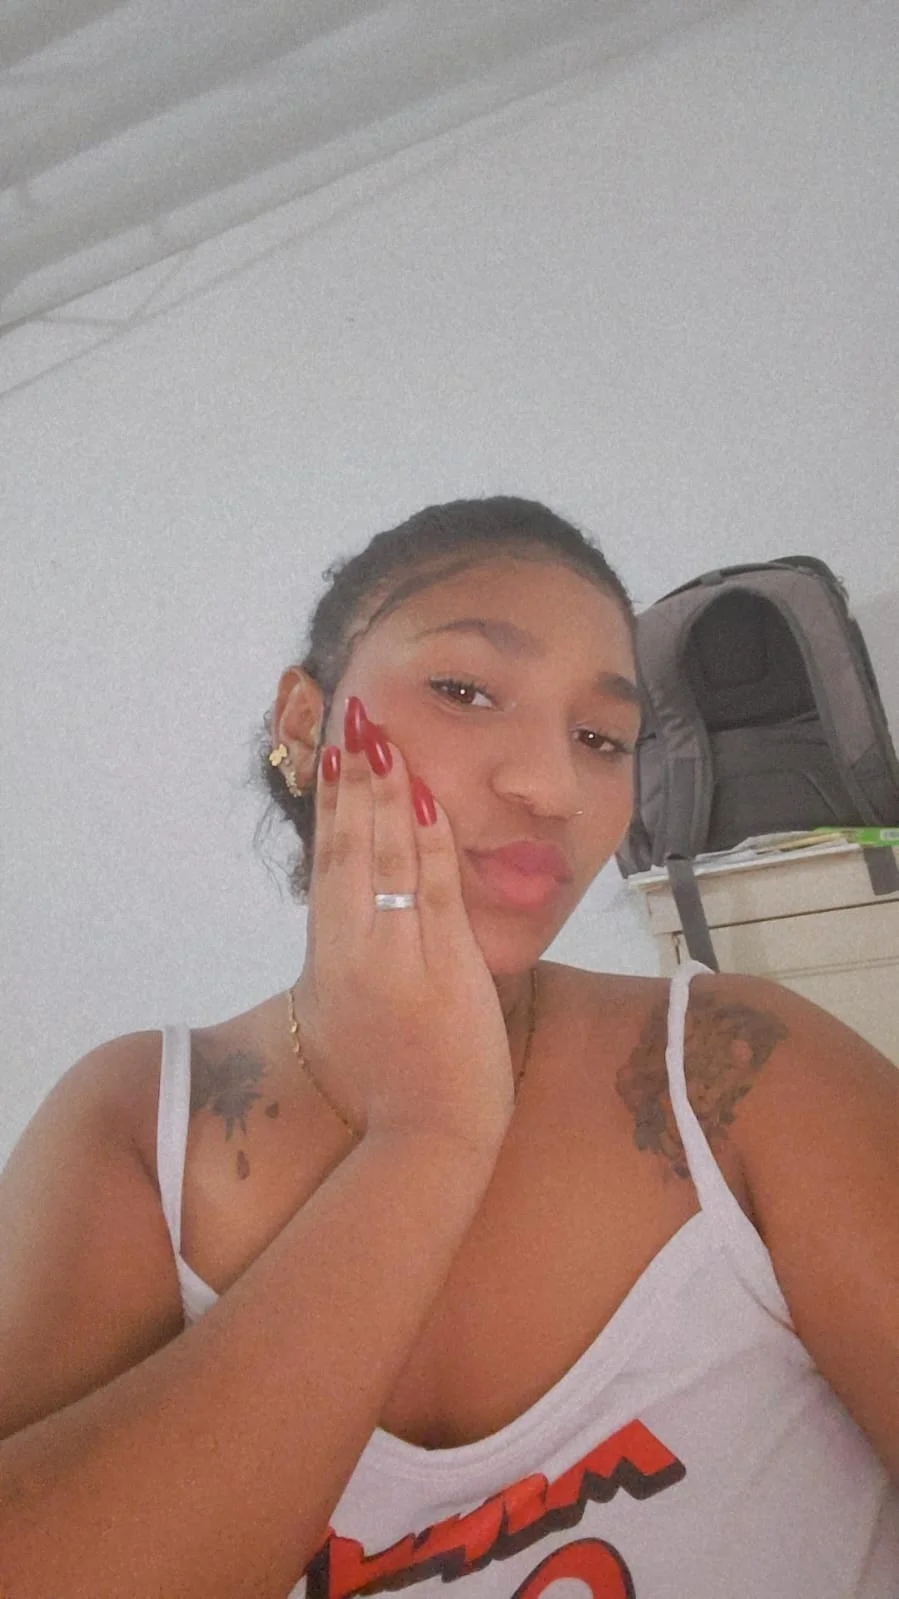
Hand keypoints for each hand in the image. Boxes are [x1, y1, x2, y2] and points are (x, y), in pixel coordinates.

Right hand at [292, 696, 514, 1156]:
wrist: (421, 1139)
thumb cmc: (388, 1079)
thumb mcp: (351, 1008)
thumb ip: (353, 951)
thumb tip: (356, 902)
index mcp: (333, 957)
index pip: (330, 863)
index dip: (331, 805)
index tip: (331, 752)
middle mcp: (358, 949)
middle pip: (352, 849)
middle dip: (353, 780)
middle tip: (355, 717)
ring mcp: (400, 957)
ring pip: (390, 861)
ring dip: (387, 795)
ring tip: (382, 738)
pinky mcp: (446, 970)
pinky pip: (437, 893)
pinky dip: (432, 844)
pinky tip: (429, 800)